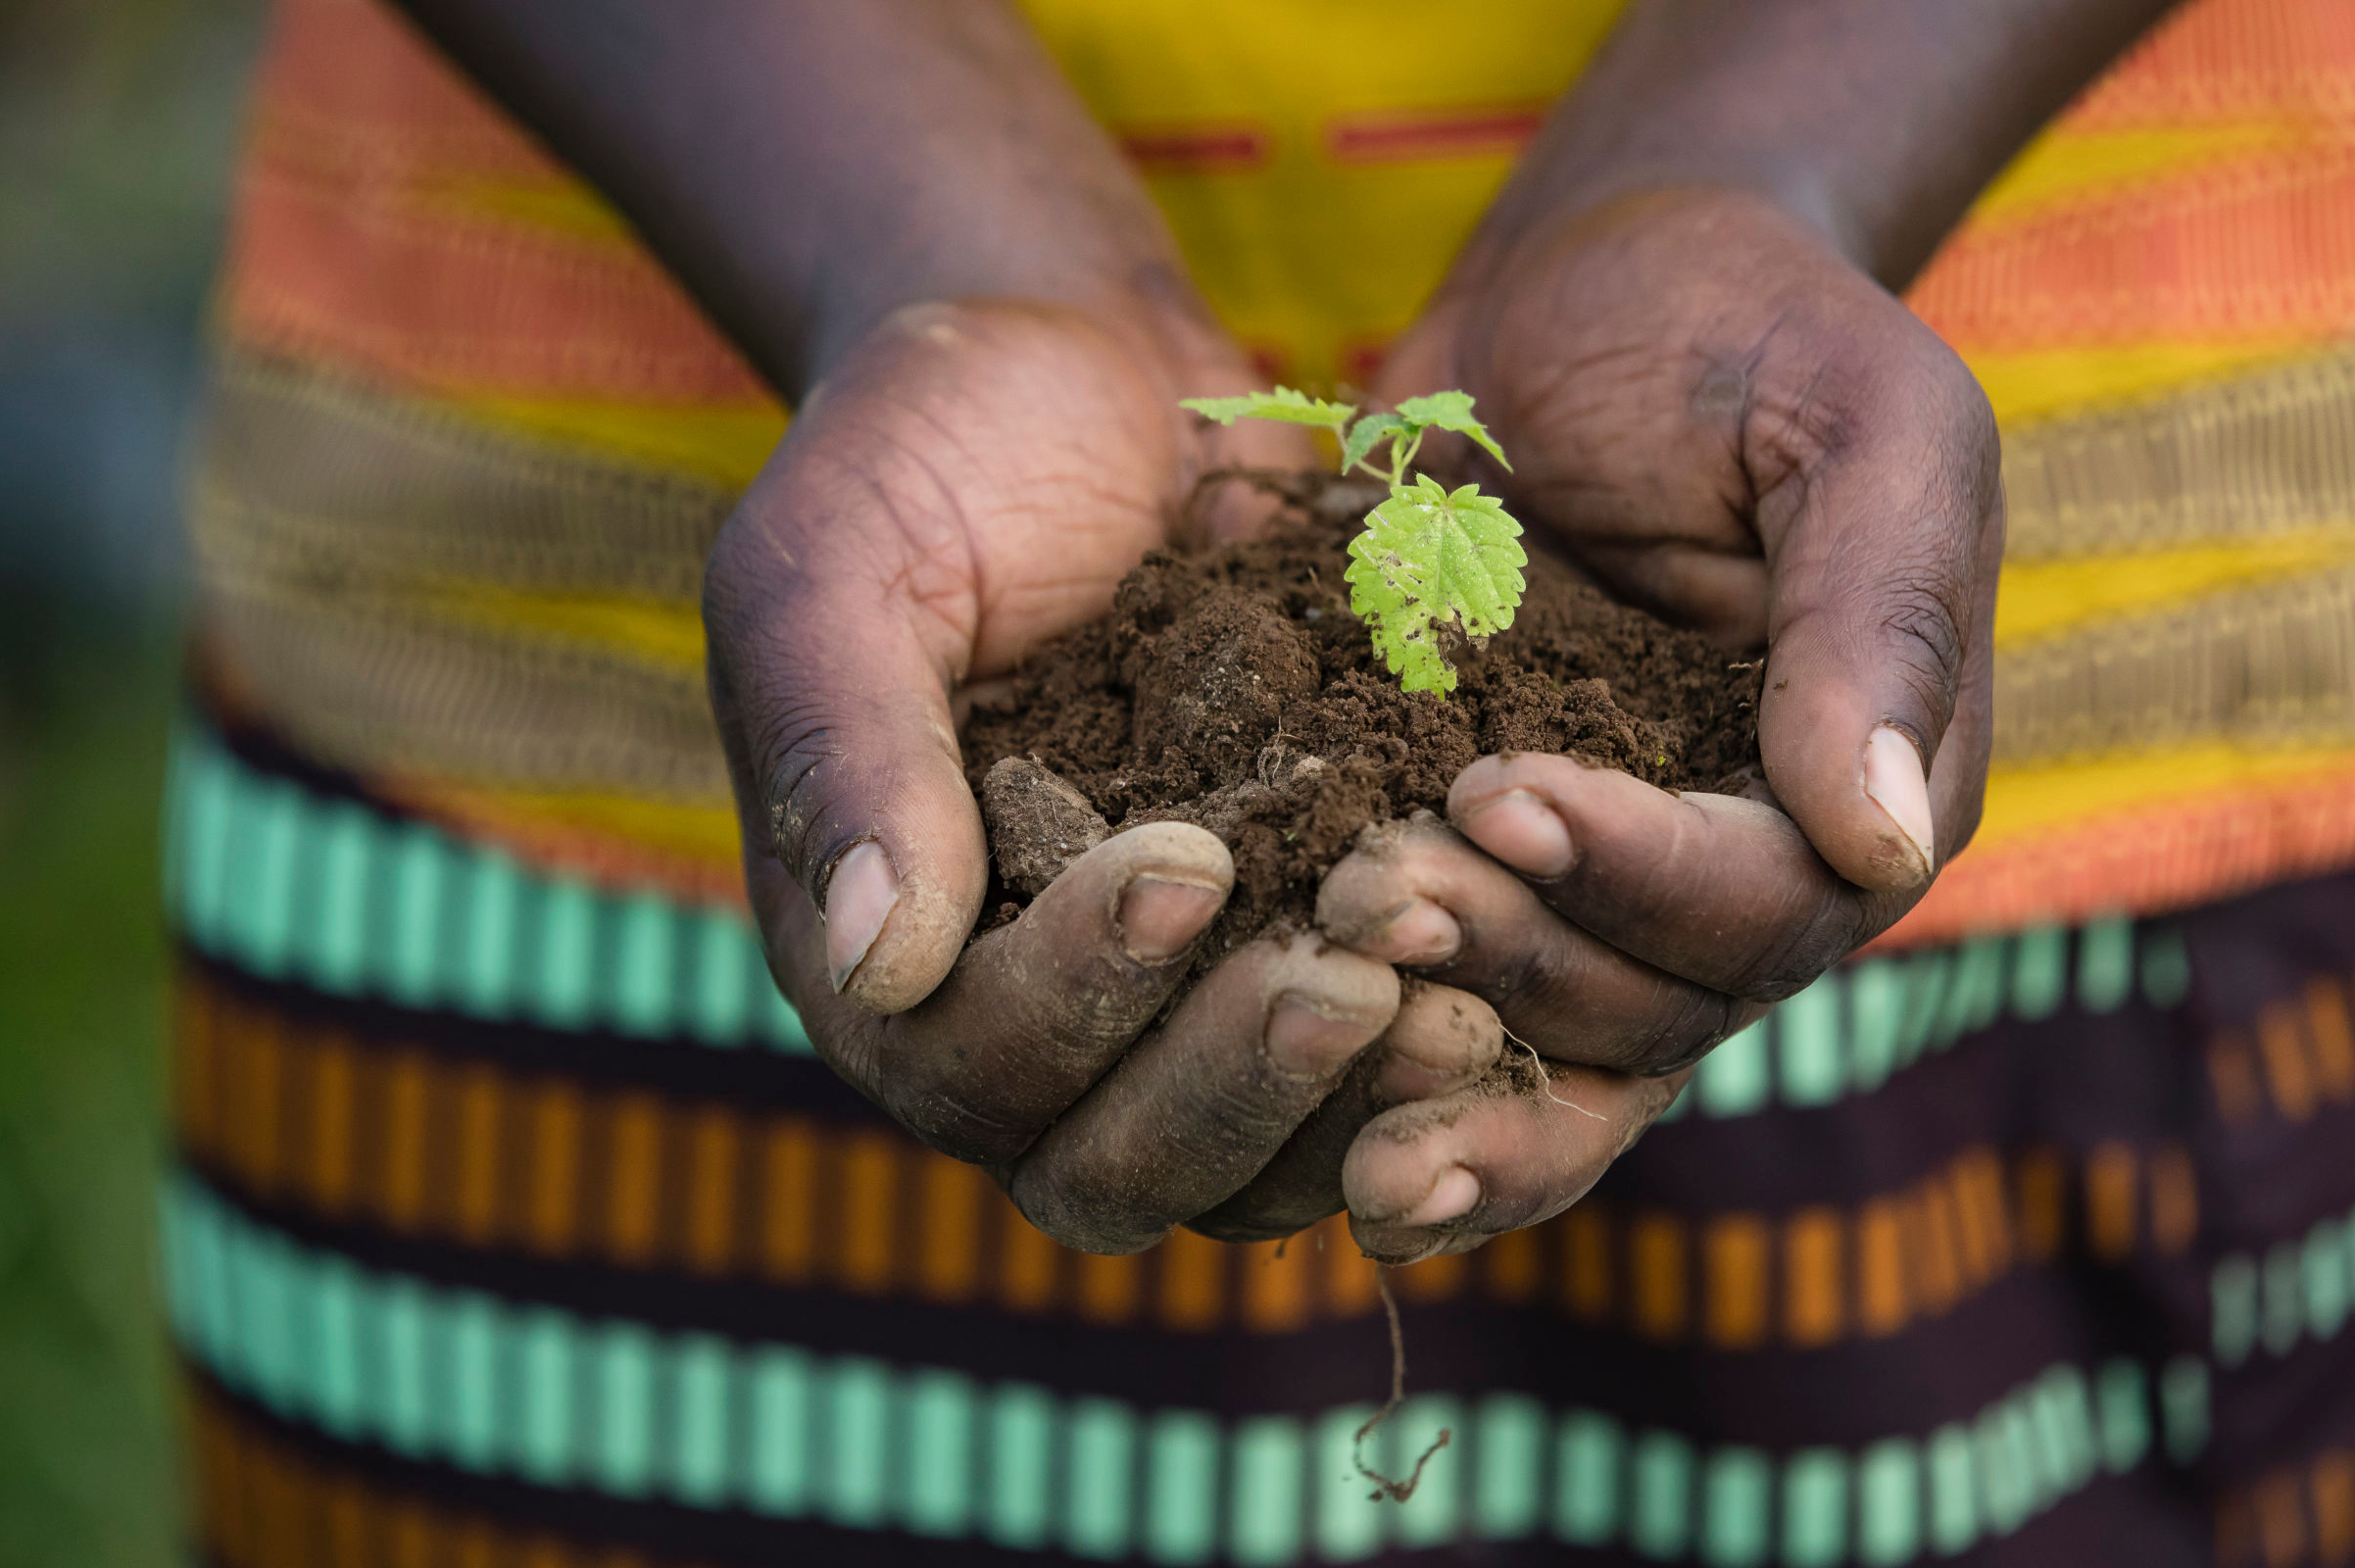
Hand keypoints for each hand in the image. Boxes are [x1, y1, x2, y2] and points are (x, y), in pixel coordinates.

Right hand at [703, 299, 1502, 1251]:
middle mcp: (1024, 1017)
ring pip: (1249, 1164)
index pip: (965, 1068)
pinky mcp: (1292, 948)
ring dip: (1344, 1105)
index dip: (1073, 1002)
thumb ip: (850, 759)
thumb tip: (877, 967)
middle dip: (1231, 1088)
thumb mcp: (839, 572)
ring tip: (1453, 1000)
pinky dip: (1427, 1054)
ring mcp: (1169, 1005)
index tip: (1184, 863)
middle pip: (1113, 1168)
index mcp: (886, 954)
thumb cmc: (924, 451)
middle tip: (1347, 982)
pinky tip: (1514, 974)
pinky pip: (1359, 1075)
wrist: (1077, 368)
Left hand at [1325, 189, 2000, 1261]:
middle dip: (1511, 959)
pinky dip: (1382, 1070)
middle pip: (1650, 1002)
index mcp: (1866, 786)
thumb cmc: (1746, 326)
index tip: (1494, 789)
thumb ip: (1881, 613)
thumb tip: (1883, 843)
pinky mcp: (1491, 873)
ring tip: (1313, 976)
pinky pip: (1458, 1008)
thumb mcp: (1860, 419)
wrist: (1582, 295)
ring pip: (1551, 1041)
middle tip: (1367, 894)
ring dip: (1435, 1043)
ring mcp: (1612, 888)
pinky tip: (1289, 1095)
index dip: (1635, 873)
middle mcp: (1749, 873)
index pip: (1770, 901)